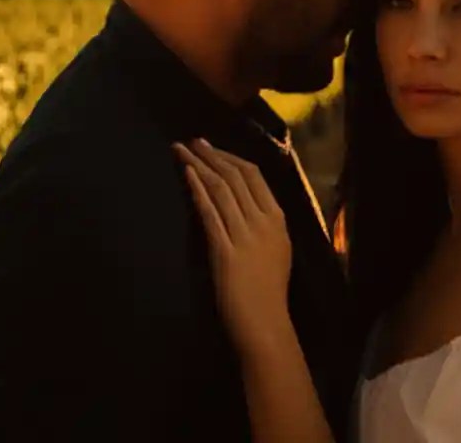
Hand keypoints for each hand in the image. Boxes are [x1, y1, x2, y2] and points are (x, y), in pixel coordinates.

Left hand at [173, 138, 292, 356]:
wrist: (265, 320)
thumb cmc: (269, 290)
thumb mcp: (277, 249)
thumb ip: (265, 226)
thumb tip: (245, 206)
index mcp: (278, 219)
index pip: (254, 177)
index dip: (230, 158)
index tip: (212, 148)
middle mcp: (263, 221)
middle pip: (235, 177)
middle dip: (211, 155)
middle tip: (192, 141)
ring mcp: (244, 234)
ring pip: (221, 190)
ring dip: (199, 167)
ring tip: (182, 151)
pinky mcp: (224, 250)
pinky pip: (210, 213)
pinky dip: (197, 191)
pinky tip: (186, 176)